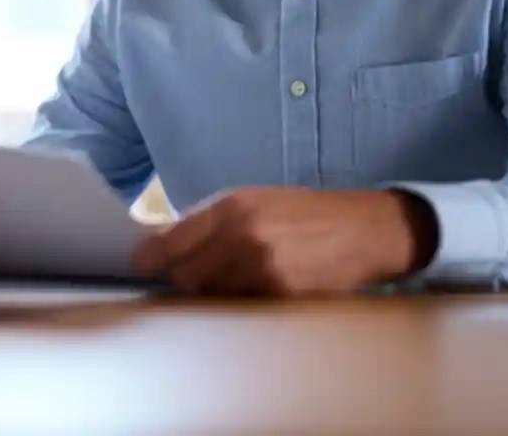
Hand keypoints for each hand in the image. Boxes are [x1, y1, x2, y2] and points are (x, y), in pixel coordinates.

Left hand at [132, 186, 437, 296]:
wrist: (365, 230)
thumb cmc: (309, 214)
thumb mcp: (259, 201)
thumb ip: (214, 221)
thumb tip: (165, 242)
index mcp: (233, 205)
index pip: (171, 239)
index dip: (150, 258)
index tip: (142, 266)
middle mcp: (242, 233)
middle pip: (184, 273)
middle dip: (183, 279)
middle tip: (194, 279)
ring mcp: (259, 266)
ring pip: (210, 294)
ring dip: (213, 294)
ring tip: (234, 282)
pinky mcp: (278, 293)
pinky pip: (240, 307)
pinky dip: (240, 303)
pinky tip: (256, 291)